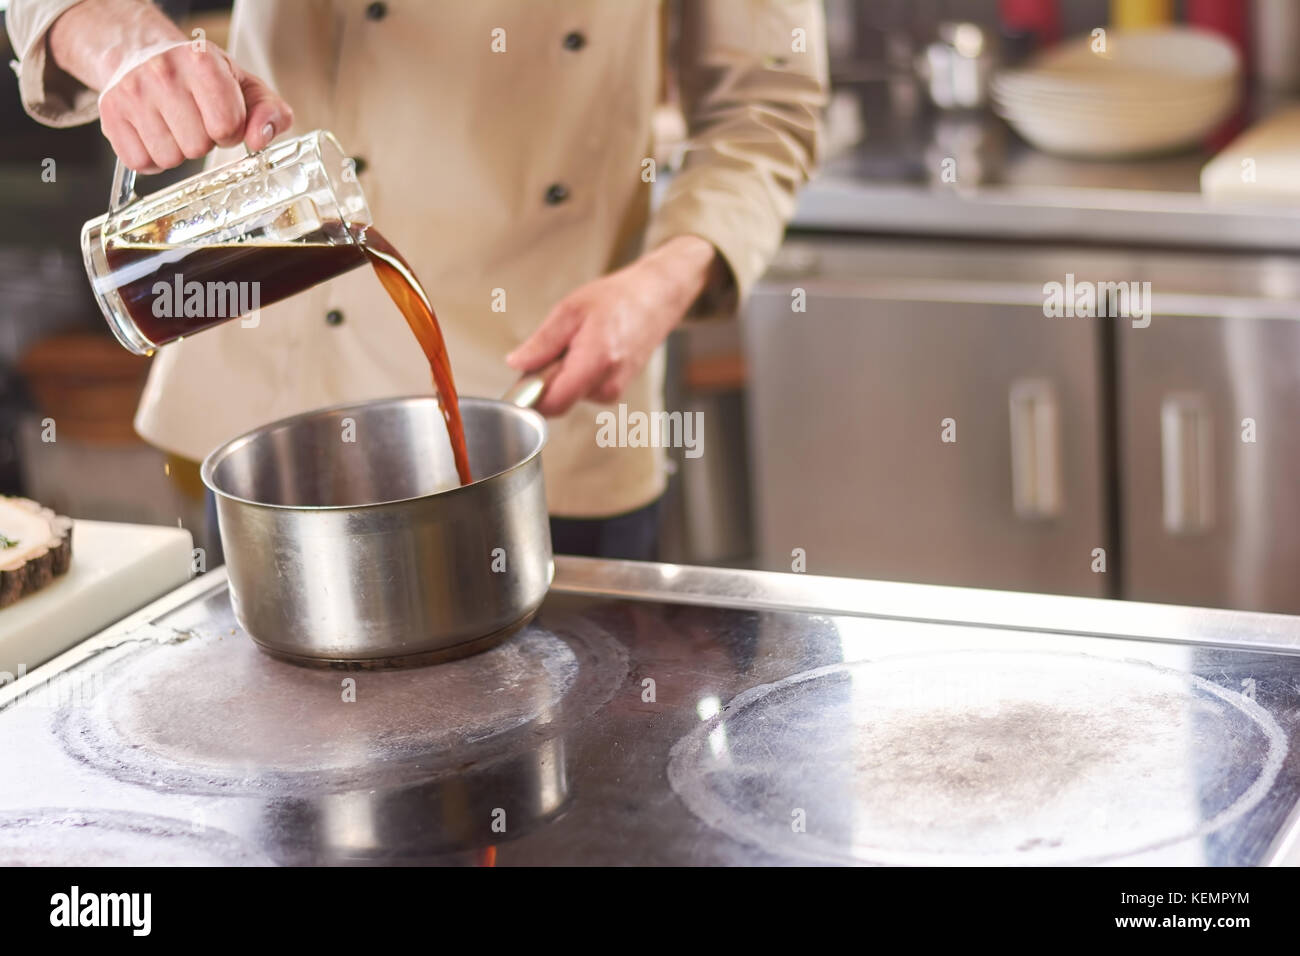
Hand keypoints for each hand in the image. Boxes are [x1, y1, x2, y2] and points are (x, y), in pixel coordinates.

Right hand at [49, 0, 291, 171]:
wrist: (142, 53)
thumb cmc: (200, 76)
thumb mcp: (244, 85)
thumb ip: (270, 112)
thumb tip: (259, 140)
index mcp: (201, 61)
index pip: (227, 126)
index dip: (229, 132)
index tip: (220, 119)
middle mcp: (162, 72)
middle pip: (197, 147)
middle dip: (202, 141)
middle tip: (194, 119)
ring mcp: (131, 92)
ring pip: (169, 159)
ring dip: (177, 151)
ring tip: (173, 124)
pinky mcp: (110, 113)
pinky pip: (140, 163)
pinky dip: (151, 158)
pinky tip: (153, 133)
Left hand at [506, 236, 718, 416]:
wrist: (655, 299)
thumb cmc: (617, 299)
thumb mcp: (570, 310)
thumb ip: (542, 342)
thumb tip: (517, 364)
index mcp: (595, 362)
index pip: (552, 402)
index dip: (529, 396)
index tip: (520, 378)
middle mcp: (607, 385)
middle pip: (557, 401)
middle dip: (545, 380)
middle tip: (553, 348)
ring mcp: (613, 391)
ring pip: (568, 396)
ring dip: (562, 375)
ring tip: (577, 343)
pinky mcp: (614, 392)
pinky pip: (581, 391)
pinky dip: (575, 375)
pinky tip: (588, 351)